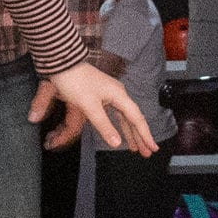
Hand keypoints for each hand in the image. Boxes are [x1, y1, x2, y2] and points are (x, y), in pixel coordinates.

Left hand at [36, 63, 157, 155]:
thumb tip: (116, 143)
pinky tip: (121, 133)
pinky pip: (115, 114)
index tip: (153, 148)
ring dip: (129, 133)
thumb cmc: (76, 83)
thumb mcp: (89, 106)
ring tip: (135, 148)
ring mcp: (110, 95)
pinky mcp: (101, 96)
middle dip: (140, 136)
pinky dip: (118, 125)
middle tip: (147, 153)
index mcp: (119, 96)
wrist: (63, 64)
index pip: (136, 118)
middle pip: (132, 119)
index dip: (145, 134)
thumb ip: (103, 125)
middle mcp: (118, 95)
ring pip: (123, 118)